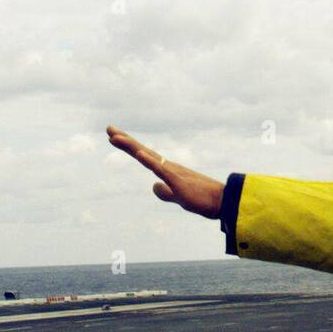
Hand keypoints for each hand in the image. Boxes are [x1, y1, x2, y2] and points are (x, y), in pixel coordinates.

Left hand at [106, 126, 223, 218]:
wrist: (223, 203)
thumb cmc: (203, 199)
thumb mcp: (179, 197)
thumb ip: (166, 192)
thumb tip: (153, 186)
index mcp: (168, 170)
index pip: (144, 155)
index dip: (129, 146)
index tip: (114, 137)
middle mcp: (169, 167)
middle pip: (143, 151)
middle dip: (125, 141)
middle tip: (109, 129)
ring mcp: (174, 173)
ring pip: (149, 157)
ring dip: (132, 147)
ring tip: (115, 138)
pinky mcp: (180, 182)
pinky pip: (163, 170)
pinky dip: (151, 161)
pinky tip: (140, 154)